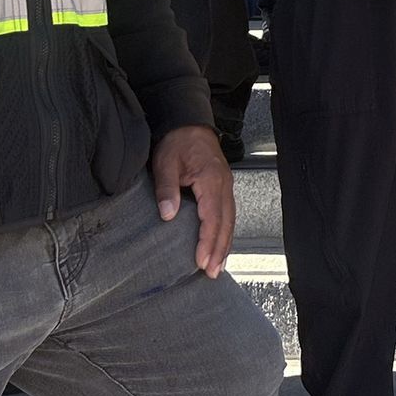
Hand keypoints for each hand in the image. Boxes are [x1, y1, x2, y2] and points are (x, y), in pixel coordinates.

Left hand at [151, 125, 234, 277]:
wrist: (188, 122)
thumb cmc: (177, 141)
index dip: (208, 241)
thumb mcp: (165, 162)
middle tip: (212, 272)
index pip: (212, 217)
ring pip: (230, 220)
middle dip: (220, 249)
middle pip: (226, 222)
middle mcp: (223, 184)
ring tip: (218, 266)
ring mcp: (225, 185)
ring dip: (225, 244)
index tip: (202, 261)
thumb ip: (166, 188)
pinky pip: (227, 214)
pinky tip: (220, 244)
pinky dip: (225, 232)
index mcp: (211, 179)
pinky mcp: (222, 187)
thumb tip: (168, 215)